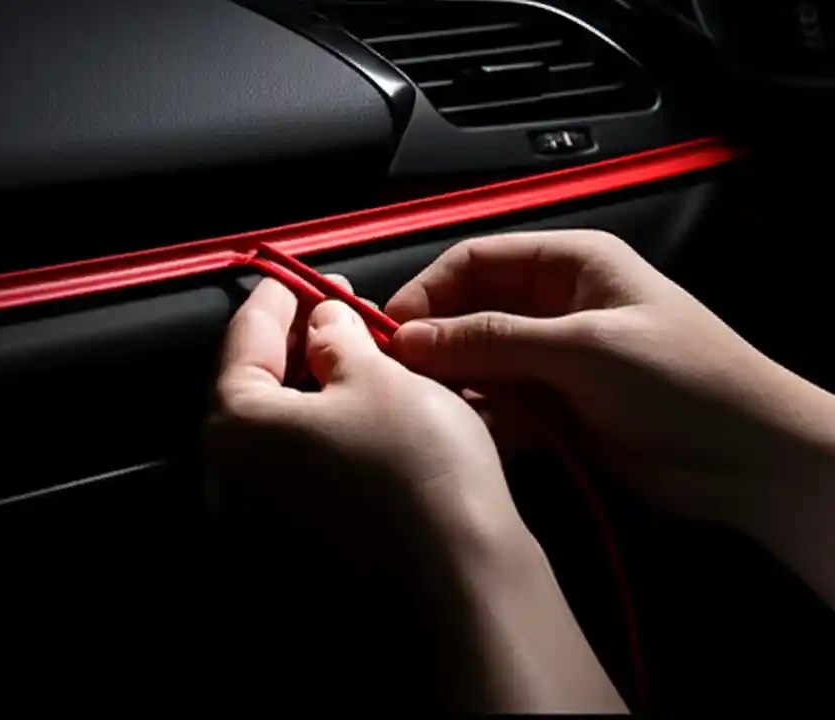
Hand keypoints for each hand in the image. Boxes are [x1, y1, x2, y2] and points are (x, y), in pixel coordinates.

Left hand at [207, 276, 522, 561]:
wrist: (461, 576)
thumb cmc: (415, 463)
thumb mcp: (377, 375)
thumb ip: (337, 336)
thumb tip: (324, 320)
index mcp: (234, 422)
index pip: (245, 336)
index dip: (280, 296)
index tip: (305, 274)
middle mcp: (231, 471)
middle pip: (255, 382)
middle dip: (297, 340)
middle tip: (339, 309)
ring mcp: (262, 511)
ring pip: (280, 424)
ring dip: (314, 383)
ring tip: (360, 352)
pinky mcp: (298, 535)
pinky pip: (300, 460)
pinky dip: (324, 426)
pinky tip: (365, 407)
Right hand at [385, 229, 834, 601]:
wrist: (747, 459)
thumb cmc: (681, 381)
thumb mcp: (583, 347)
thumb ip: (492, 339)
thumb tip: (409, 338)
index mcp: (570, 264)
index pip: (475, 259)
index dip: (427, 290)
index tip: (391, 333)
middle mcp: (554, 304)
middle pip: (469, 310)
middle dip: (433, 340)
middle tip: (397, 377)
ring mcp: (552, 357)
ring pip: (476, 360)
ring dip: (451, 382)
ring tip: (427, 409)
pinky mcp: (553, 405)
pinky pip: (496, 402)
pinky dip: (477, 415)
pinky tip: (464, 432)